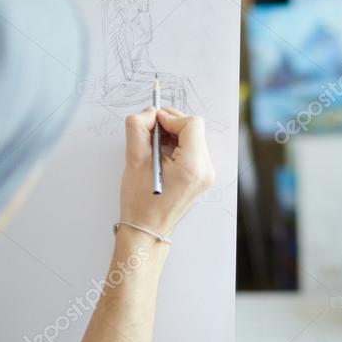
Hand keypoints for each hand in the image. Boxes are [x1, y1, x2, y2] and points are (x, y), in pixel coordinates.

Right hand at [119, 107, 214, 237]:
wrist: (147, 229)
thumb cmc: (140, 201)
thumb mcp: (134, 159)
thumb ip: (138, 128)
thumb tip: (149, 112)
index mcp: (192, 166)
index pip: (192, 124)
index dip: (171, 117)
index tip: (154, 122)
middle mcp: (205, 170)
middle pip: (195, 129)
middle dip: (172, 124)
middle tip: (151, 130)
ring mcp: (207, 175)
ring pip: (195, 138)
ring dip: (175, 134)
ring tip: (155, 144)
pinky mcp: (202, 177)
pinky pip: (195, 150)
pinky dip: (179, 145)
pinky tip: (162, 153)